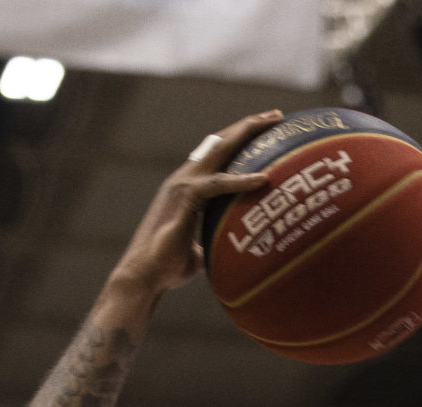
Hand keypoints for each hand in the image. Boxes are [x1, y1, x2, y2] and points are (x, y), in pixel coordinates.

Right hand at [107, 113, 279, 298]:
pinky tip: (263, 179)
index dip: (239, 140)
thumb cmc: (168, 269)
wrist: (144, 276)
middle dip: (248, 125)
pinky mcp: (184, 199)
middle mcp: (184, 179)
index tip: (265, 131)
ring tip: (274, 123)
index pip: (216, 155)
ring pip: (219, 149)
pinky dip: (241, 181)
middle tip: (277, 116)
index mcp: (187, 187)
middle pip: (220, 142)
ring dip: (246, 133)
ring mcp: (182, 186)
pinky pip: (218, 186)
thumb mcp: (198, 252)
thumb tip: (229, 254)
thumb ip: (212, 243)